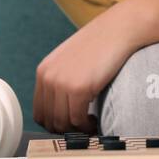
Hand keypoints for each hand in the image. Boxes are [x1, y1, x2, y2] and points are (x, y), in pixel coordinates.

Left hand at [33, 0, 145, 133]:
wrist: (118, 30)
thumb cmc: (100, 45)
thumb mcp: (70, 60)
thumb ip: (61, 79)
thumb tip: (62, 108)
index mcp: (43, 71)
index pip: (39, 111)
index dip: (54, 123)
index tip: (70, 124)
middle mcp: (48, 78)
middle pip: (49, 120)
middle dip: (66, 129)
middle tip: (82, 127)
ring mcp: (61, 83)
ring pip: (63, 123)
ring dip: (77, 129)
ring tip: (91, 124)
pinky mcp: (78, 89)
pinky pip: (78, 120)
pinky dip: (87, 126)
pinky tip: (96, 120)